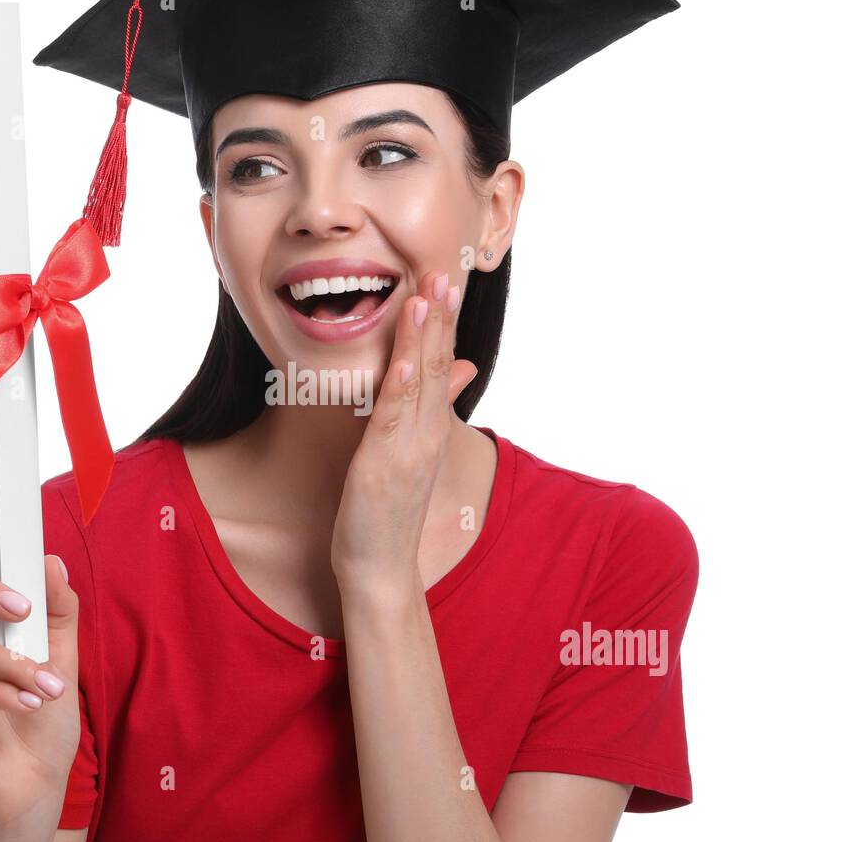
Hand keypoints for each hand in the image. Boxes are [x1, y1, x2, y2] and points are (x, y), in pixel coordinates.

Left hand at [331, 269, 477, 588]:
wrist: (381, 569)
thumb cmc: (388, 512)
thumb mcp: (411, 452)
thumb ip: (431, 410)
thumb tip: (459, 368)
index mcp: (429, 429)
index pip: (439, 365)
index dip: (442, 323)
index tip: (443, 281)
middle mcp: (425, 434)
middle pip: (435, 366)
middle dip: (439, 319)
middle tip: (442, 272)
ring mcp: (407, 451)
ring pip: (418, 386)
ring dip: (421, 341)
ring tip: (425, 298)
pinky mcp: (383, 468)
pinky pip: (393, 423)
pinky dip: (399, 391)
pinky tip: (402, 363)